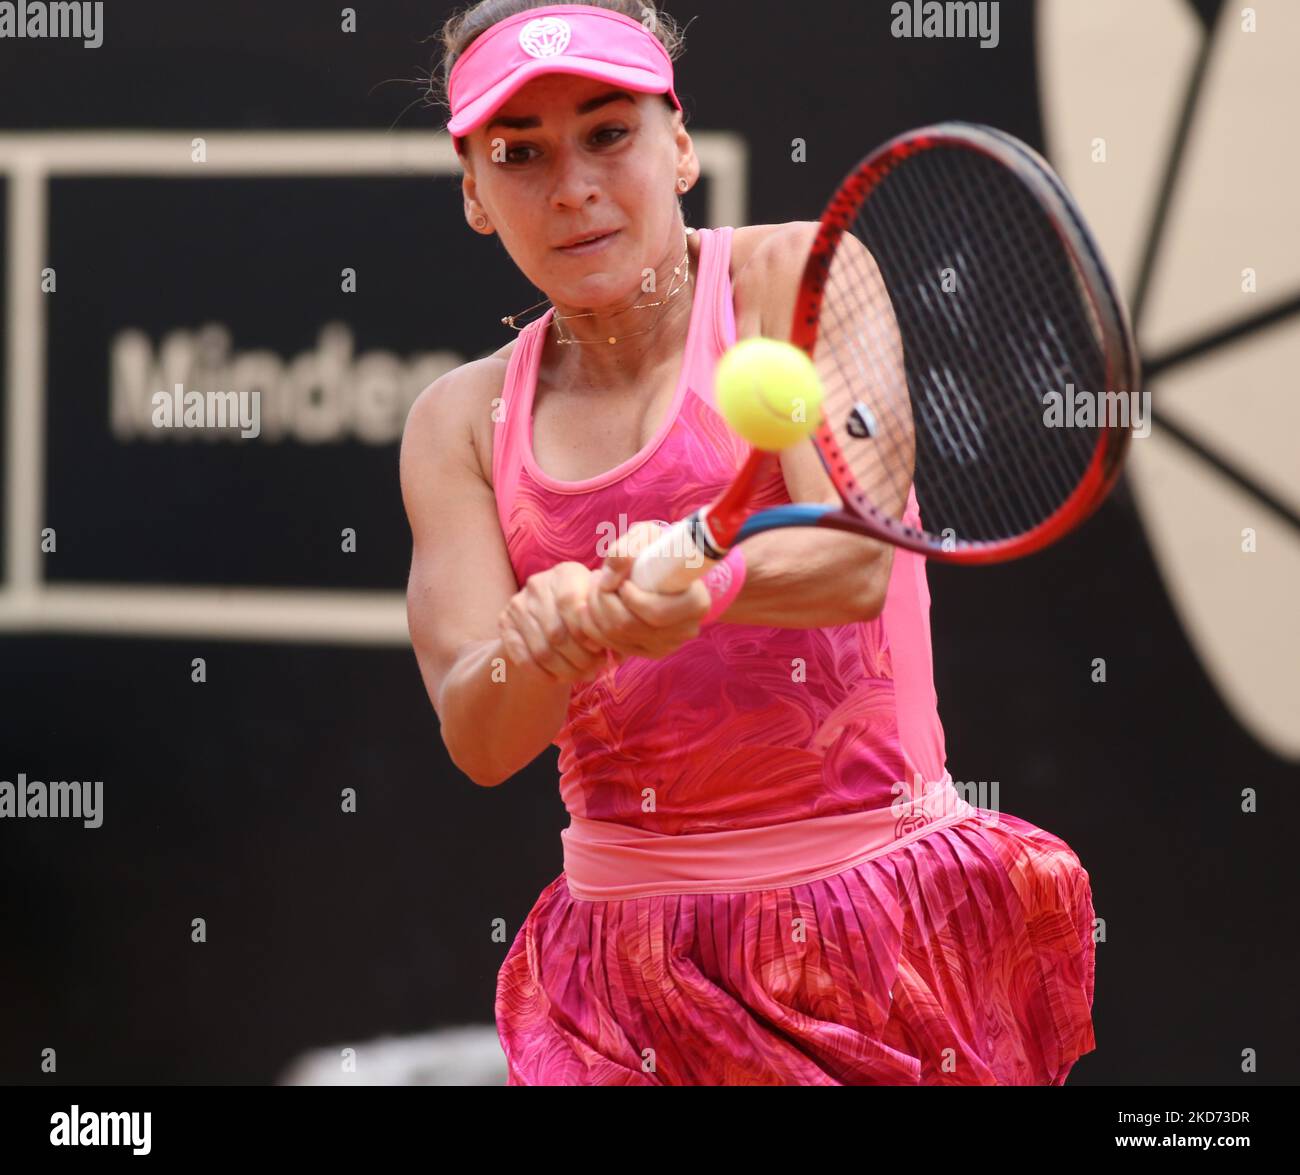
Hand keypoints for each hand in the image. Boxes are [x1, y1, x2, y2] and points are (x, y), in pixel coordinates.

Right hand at [498, 561, 611, 683]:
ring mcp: (518, 604)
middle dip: (580, 658)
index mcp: (566, 573)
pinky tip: (558, 678)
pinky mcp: (505, 624)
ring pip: (542, 649)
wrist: (547, 616)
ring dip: (565, 670)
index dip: (586, 632)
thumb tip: (620, 651)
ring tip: (582, 675)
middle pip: (557, 631)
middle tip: (595, 669)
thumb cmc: (585, 614)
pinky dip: (544, 674)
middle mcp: (538, 584)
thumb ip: (611, 625)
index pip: (571, 603)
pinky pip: (523, 658)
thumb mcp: (599, 610)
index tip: (600, 650)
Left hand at [579, 521, 711, 662]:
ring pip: (616, 638)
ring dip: (594, 611)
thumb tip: (609, 576)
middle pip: (630, 627)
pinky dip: (594, 626)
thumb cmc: (659, 549)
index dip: (630, 597)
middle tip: (596, 578)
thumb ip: (627, 549)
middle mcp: (684, 631)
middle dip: (603, 601)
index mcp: (696, 603)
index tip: (621, 579)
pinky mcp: (647, 652)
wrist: (668, 569)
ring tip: (594, 586)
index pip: (655, 612)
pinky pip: (612, 645)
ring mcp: (666, 645)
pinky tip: (591, 605)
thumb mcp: (647, 537)